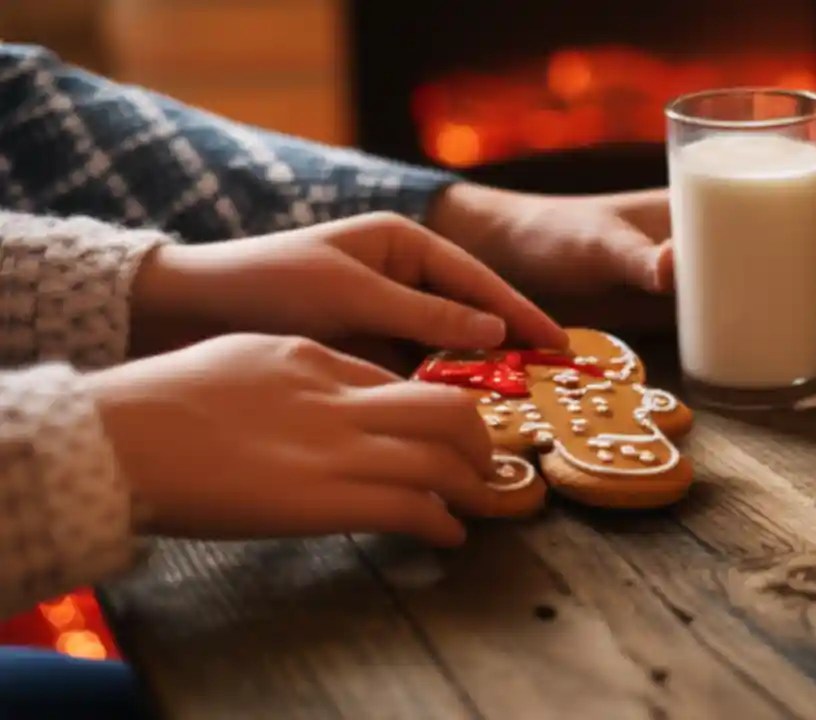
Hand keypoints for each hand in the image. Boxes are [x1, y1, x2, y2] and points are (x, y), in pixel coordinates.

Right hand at [89, 334, 502, 544]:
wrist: (116, 437)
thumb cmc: (155, 402)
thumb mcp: (240, 360)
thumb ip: (292, 373)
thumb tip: (321, 393)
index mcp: (314, 359)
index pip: (399, 381)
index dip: (433, 408)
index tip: (445, 430)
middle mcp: (339, 399)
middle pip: (446, 408)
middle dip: (478, 438)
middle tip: (484, 462)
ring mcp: (336, 449)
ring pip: (442, 458)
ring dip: (473, 485)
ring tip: (482, 504)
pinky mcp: (325, 501)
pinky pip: (410, 507)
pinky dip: (442, 522)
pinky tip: (449, 534)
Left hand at [129, 212, 567, 367]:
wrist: (192, 312)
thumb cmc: (269, 283)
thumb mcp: (349, 293)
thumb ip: (422, 312)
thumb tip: (493, 330)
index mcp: (401, 244)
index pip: (476, 278)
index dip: (520, 311)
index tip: (558, 342)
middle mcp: (400, 277)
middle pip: (469, 313)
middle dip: (506, 347)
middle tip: (549, 382)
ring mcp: (384, 316)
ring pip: (445, 347)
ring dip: (473, 375)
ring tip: (514, 407)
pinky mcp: (365, 351)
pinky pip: (414, 371)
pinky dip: (435, 391)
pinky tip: (456, 418)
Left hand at [427, 184, 815, 350]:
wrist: (510, 261)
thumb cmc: (555, 235)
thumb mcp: (596, 242)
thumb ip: (633, 258)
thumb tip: (676, 269)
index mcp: (708, 213)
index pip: (795, 231)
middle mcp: (716, 247)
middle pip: (802, 267)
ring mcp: (703, 284)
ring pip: (780, 298)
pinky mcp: (681, 318)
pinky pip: (743, 328)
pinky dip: (778, 342)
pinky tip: (802, 364)